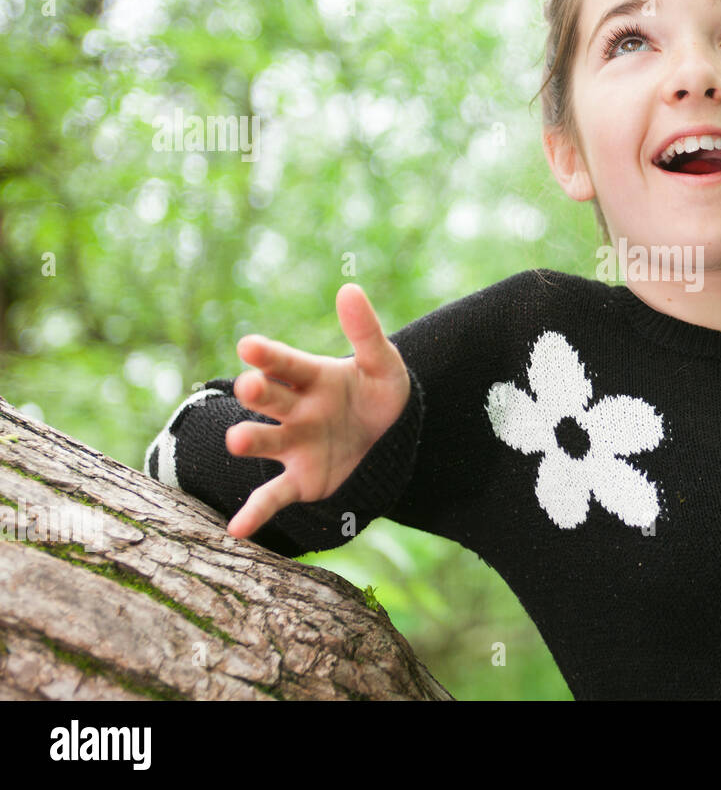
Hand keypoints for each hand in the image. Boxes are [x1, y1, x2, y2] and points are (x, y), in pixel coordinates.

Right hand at [223, 283, 410, 541]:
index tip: (249, 344)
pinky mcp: (301, 480)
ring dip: (251, 441)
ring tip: (236, 441)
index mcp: (311, 377)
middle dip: (260, 393)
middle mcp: (294, 409)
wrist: (388, 439)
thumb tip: (349, 288)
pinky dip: (256, 512)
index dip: (270, 356)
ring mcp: (294, 445)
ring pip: (266, 441)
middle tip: (250, 386)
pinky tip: (235, 529)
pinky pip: (275, 496)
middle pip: (272, 399)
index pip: (287, 363)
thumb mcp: (383, 364)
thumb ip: (366, 332)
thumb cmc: (377, 394)